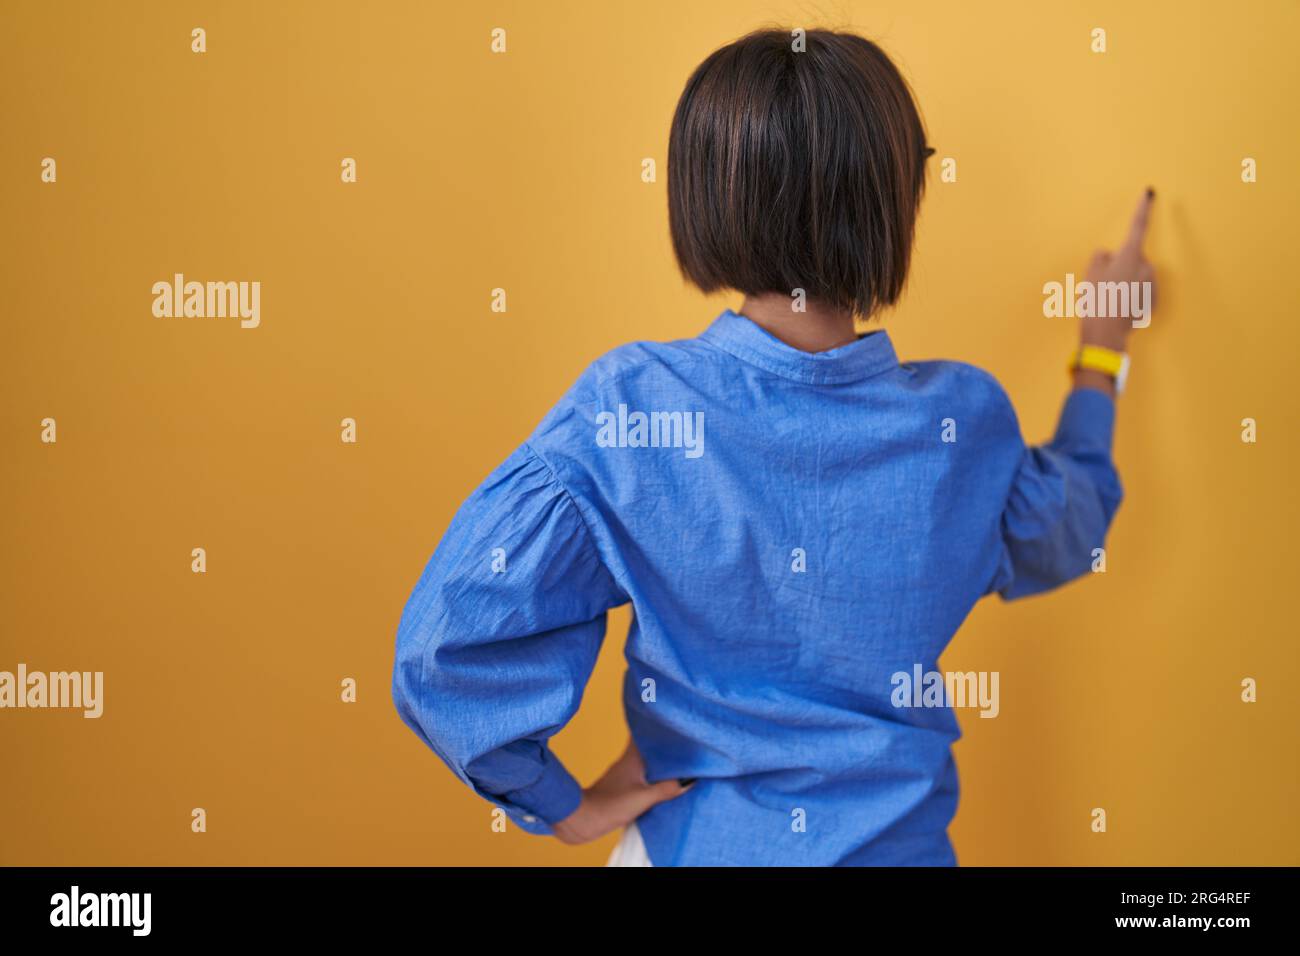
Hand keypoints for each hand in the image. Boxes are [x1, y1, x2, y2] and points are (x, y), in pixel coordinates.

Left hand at [551, 738, 690, 844]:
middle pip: (649, 748)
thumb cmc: (609, 805)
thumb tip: (688, 781)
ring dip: (661, 764)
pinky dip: (654, 778)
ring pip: (647, 764)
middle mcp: (628, 762)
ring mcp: (624, 775)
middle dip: (665, 747)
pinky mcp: (622, 788)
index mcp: (632, 758)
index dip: (657, 726)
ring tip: (681, 764)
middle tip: (685, 745)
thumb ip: (666, 789)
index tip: (673, 722)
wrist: (582, 819)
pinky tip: (665, 785)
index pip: (645, 733)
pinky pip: (643, 777)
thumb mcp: (643, 799)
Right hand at [1079, 188, 1156, 353]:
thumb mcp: (1090, 273)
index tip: (1150, 192)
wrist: (1105, 334)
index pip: (1137, 225)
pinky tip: (1118, 308)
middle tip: (1104, 282)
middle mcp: (1146, 266)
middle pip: (1133, 258)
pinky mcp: (1152, 302)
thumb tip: (1110, 256)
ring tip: (1110, 298)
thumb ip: (1101, 257)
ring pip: (1137, 276)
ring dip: (1127, 282)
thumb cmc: (1096, 300)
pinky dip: (1131, 297)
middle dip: (1122, 265)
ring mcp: (1151, 285)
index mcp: (1130, 255)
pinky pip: (1140, 292)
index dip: (1142, 207)